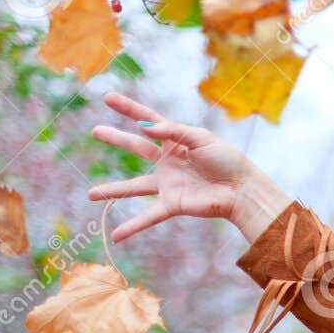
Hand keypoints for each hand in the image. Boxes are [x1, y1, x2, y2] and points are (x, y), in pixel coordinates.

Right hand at [87, 92, 291, 243]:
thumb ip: (173, 130)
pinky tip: (115, 235)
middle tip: (95, 131)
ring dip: (113, 191)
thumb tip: (145, 127)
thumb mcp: (201, 138)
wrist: (242, 189)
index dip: (129, 109)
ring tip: (91, 194)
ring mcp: (168, 183)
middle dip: (116, 138)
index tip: (108, 97)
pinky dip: (132, 227)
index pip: (148, 120)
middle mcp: (169, 162)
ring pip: (135, 187)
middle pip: (137, 147)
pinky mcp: (172, 204)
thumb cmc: (227, 161)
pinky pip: (148, 216)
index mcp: (177, 141)